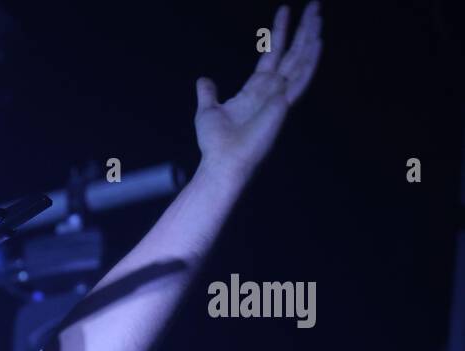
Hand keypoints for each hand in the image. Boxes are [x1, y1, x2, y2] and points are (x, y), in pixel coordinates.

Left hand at [194, 2, 322, 183]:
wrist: (222, 163)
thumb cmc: (215, 143)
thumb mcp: (208, 111)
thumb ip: (209, 94)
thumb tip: (203, 80)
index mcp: (256, 90)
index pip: (271, 55)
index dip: (278, 33)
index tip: (284, 11)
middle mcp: (272, 91)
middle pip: (292, 52)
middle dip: (303, 28)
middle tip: (315, 4)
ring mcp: (280, 97)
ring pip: (300, 60)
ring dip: (310, 37)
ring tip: (318, 14)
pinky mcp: (283, 105)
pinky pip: (301, 79)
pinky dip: (310, 61)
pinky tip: (318, 42)